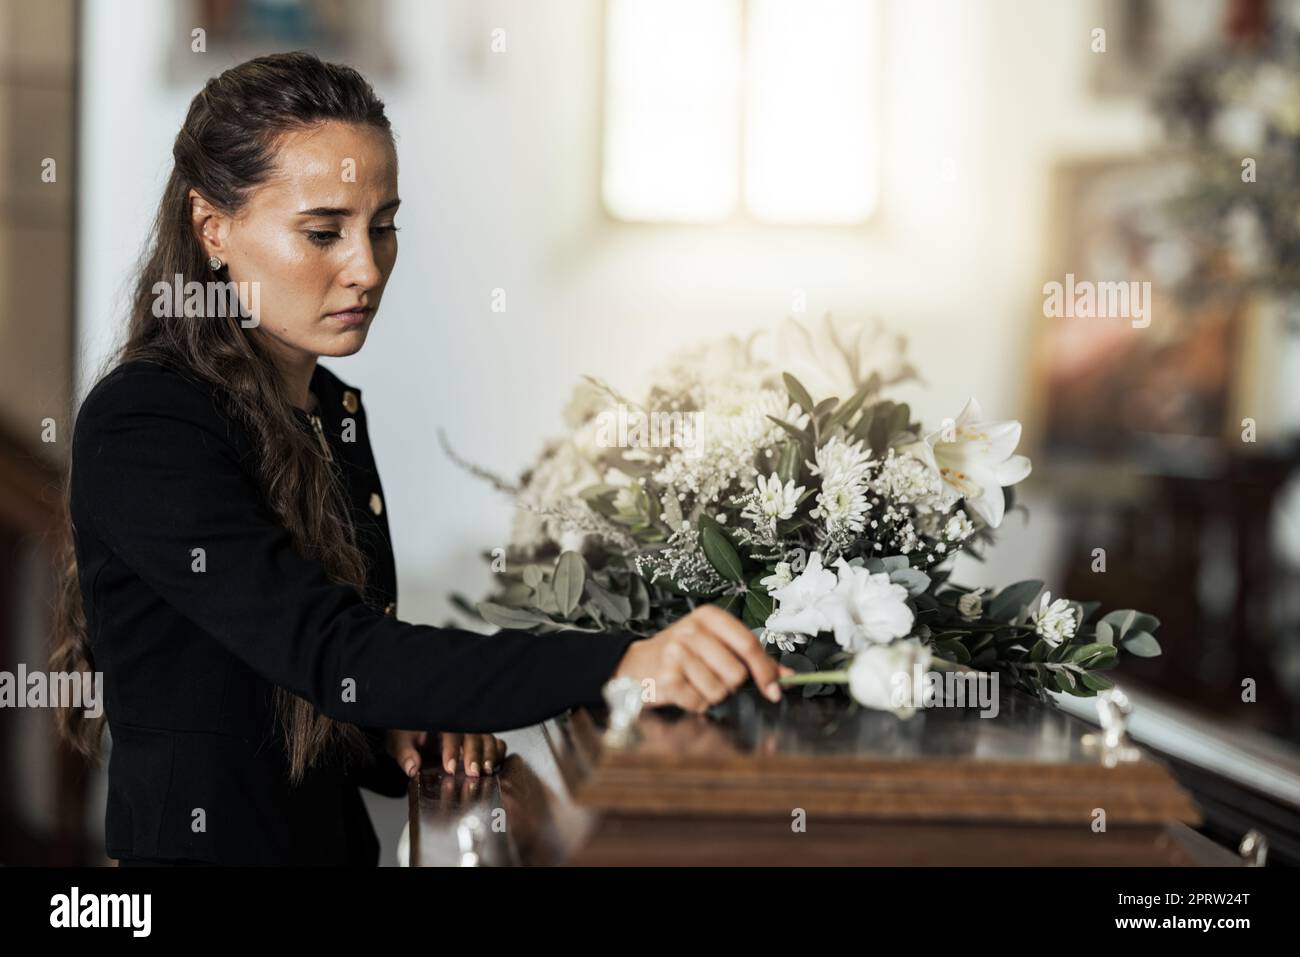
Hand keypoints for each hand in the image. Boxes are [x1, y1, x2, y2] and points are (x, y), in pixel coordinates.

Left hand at [385, 730, 507, 777]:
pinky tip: (494, 766)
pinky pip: (495, 742)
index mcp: (440, 718)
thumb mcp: (399, 740)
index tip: (450, 767)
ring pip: (487, 737)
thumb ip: (405, 753)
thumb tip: (412, 767)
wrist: (413, 733)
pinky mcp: (479, 741)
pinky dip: (498, 753)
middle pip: (473, 733)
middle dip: (475, 753)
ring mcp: (471, 731)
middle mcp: (459, 722)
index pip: (450, 730)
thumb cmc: (407, 733)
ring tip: (486, 771)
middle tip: (473, 772)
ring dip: (489, 754)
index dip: (452, 748)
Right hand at [611, 605, 790, 712]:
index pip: (748, 644)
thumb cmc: (686, 653)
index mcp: (709, 617)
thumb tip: (787, 677)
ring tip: (698, 683)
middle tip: (716, 678)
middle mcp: (691, 630)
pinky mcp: (665, 678)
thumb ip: (754, 659)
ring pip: (719, 690)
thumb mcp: (717, 644)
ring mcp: (675, 653)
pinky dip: (697, 704)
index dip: (765, 671)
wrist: (639, 664)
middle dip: (732, 685)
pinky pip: (699, 702)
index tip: (773, 691)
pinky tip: (686, 691)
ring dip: (713, 695)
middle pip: (736, 672)